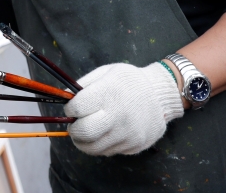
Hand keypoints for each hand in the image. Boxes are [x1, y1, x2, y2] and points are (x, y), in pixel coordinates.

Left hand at [65, 62, 182, 155]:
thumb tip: (64, 98)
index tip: (72, 107)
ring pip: (94, 148)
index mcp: (109, 94)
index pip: (78, 108)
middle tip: (75, 123)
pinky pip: (108, 151)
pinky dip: (100, 145)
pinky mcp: (134, 146)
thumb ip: (84, 85)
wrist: (161, 95)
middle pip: (83, 132)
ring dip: (84, 141)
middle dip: (74, 129)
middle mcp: (118, 116)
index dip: (70, 108)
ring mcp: (127, 134)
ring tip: (86, 130)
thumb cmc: (130, 81)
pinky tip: (104, 134)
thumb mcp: (106, 72)